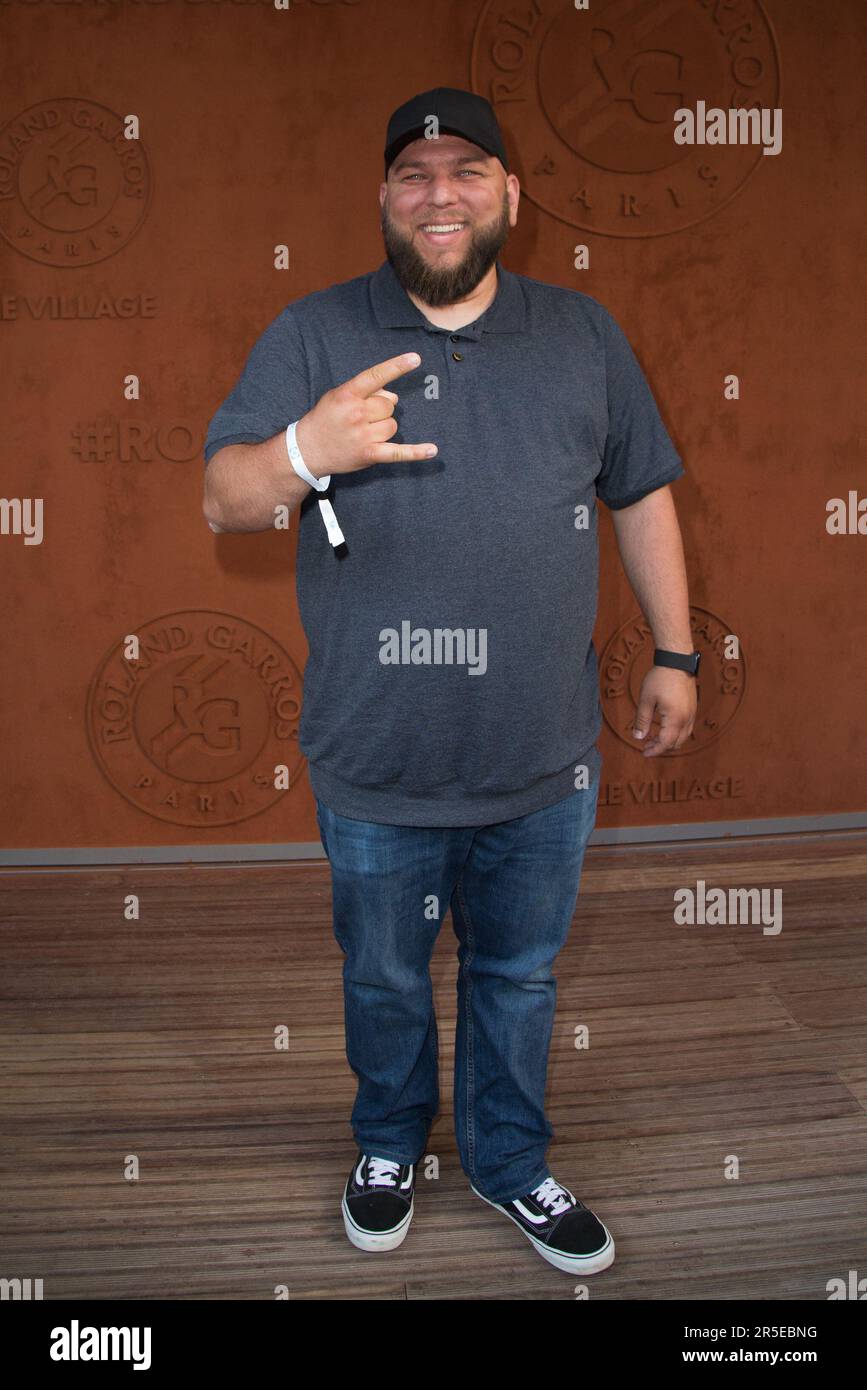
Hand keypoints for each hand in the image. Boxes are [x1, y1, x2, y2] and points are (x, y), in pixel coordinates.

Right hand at [294, 352, 437, 478]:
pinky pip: (398, 453)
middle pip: (389, 405)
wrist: (306, 449)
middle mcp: (356, 413)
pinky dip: (416, 452)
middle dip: (380, 410)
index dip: (397, 366)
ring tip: (363, 433)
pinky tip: (432, 450)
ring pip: (392, 425)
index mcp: (348, 394)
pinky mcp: (369, 454)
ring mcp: (363, 435)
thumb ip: (366, 392)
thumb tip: (394, 397)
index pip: (376, 376)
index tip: (415, 359)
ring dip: (383, 428)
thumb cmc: (326, 419)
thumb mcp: (338, 396)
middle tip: (361, 418)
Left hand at [631, 665, 696, 755]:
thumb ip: (642, 720)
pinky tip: (665, 728)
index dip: (654, 750)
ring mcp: (692, 714)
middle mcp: (687, 719)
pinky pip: (687, 728)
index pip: (665, 743)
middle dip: (661, 747)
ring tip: (654, 738)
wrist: (677, 661)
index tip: (644, 753)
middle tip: (646, 745)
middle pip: (676, 743)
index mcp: (675, 719)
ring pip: (683, 736)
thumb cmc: (660, 678)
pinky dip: (676, 733)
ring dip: (669, 741)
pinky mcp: (693, 708)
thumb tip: (638, 737)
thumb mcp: (646, 700)